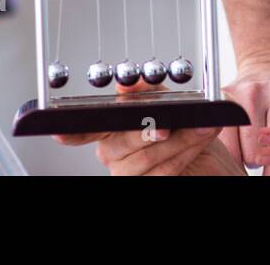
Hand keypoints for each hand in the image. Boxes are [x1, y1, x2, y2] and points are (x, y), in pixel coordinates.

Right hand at [52, 77, 245, 175]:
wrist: (208, 157)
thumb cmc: (183, 127)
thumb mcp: (167, 100)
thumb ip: (147, 91)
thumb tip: (127, 85)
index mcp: (110, 128)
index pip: (82, 130)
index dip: (71, 132)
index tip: (61, 133)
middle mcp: (114, 153)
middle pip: (122, 142)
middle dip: (150, 130)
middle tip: (169, 123)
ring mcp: (129, 173)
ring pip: (149, 157)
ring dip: (181, 139)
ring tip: (202, 125)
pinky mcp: (147, 184)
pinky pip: (165, 171)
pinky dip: (187, 152)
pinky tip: (200, 138)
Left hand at [220, 56, 269, 175]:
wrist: (269, 61)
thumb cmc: (248, 89)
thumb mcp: (229, 105)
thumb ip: (225, 131)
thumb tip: (229, 163)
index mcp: (232, 100)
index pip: (234, 148)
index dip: (239, 162)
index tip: (241, 169)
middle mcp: (255, 95)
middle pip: (257, 150)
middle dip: (259, 164)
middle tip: (261, 167)